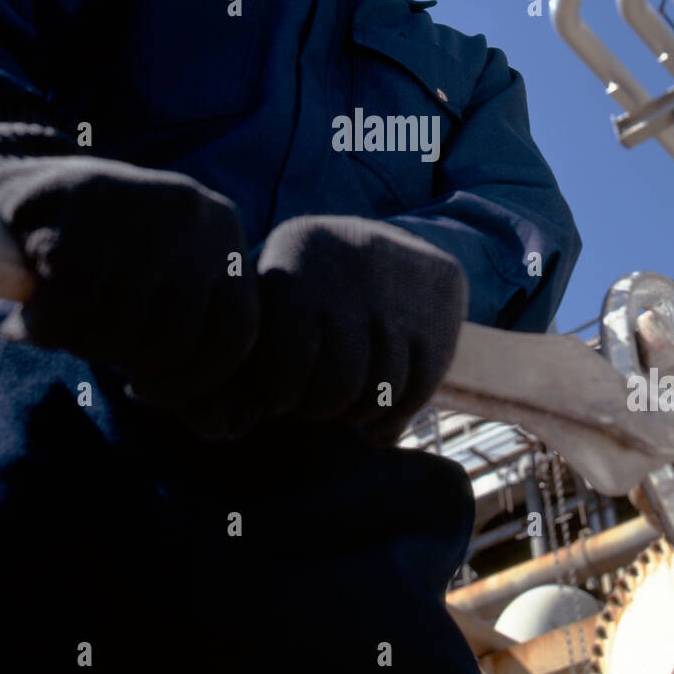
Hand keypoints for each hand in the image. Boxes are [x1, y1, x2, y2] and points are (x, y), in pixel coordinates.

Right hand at [0, 152, 259, 407]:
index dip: (189, 381)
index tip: (143, 390)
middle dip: (123, 359)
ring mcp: (142, 202)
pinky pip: (69, 302)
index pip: (235, 334)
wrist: (22, 192)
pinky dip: (46, 327)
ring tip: (60, 325)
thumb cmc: (99, 265)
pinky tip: (29, 322)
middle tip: (89, 341)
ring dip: (80, 342)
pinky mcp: (82, 200)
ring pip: (121, 325)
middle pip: (174, 339)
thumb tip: (233, 425)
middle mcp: (195, 214)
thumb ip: (192, 357)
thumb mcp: (157, 298)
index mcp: (225, 234)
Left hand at [195, 215, 467, 446]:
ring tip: (344, 410)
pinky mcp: (438, 323)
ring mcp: (402, 298)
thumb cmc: (315, 288)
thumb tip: (235, 416)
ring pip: (379, 392)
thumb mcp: (276, 290)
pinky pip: (415, 395)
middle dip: (320, 408)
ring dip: (357, 416)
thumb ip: (249, 344)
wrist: (404, 247)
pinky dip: (391, 423)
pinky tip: (376, 426)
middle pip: (337, 380)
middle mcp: (353, 272)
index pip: (288, 355)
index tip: (281, 398)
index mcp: (298, 258)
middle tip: (315, 406)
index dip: (282, 391)